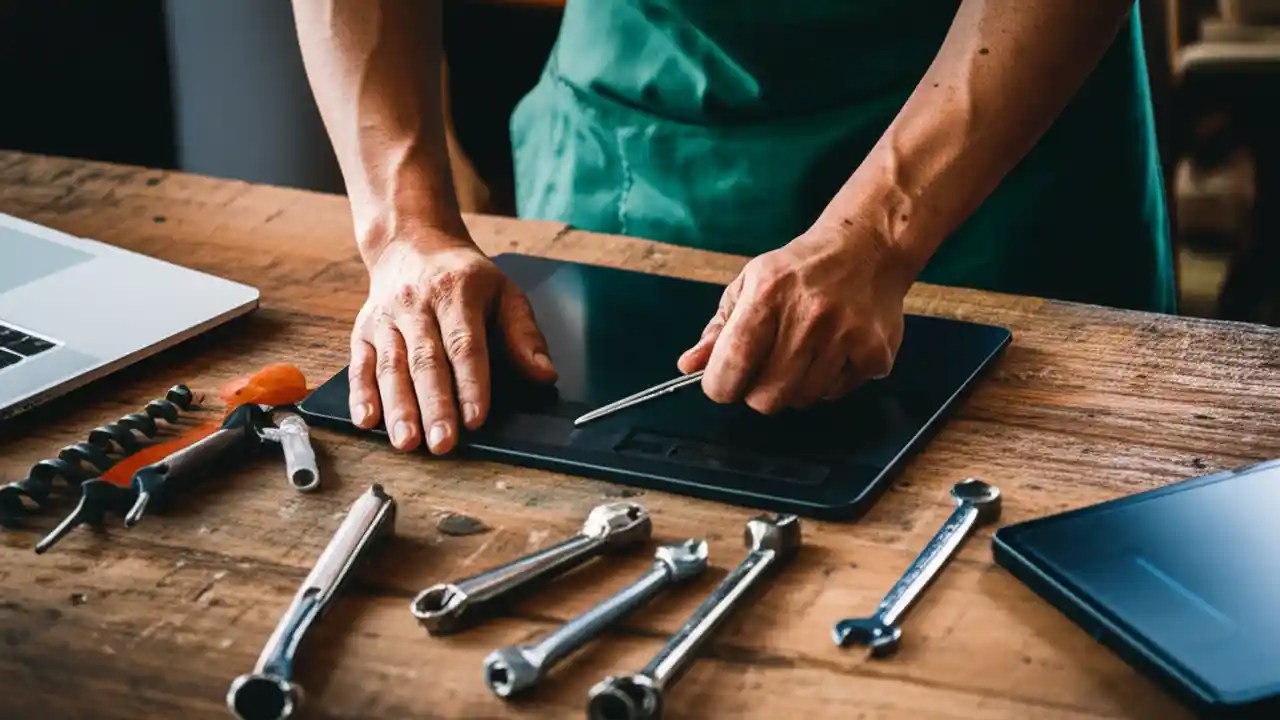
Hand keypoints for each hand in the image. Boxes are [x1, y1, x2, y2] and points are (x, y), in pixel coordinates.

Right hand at [350, 233, 556, 452]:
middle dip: (434, 405)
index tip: (476, 418)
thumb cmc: (465, 277)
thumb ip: (524, 334)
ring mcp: (386, 318)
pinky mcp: (364, 330)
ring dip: (398, 407)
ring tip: (407, 441)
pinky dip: (360, 394)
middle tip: (442, 442)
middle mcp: (417, 305)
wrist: (412, 242)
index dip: (470, 383)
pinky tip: (366, 420)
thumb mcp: (504, 292)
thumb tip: (544, 373)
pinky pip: (360, 363)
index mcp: (456, 293)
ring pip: (391, 366)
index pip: (464, 344)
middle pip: (425, 360)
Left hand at [677, 221, 913, 412]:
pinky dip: (828, 383)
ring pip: (801, 400)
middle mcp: (809, 316)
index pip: (732, 364)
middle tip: (765, 369)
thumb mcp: (750, 285)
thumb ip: (719, 329)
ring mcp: (845, 337)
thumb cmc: (800, 270)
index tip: (721, 383)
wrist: (867, 248)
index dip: (719, 385)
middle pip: (766, 398)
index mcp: (769, 295)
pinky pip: (836, 394)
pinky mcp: (874, 353)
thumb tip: (689, 366)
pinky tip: (831, 352)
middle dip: (757, 392)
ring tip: (802, 354)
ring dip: (794, 387)